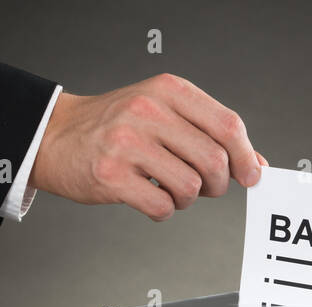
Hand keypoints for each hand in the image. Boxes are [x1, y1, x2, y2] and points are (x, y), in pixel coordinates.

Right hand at [30, 73, 266, 221]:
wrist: (56, 135)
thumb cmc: (116, 127)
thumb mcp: (164, 113)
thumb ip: (208, 133)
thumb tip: (255, 165)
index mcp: (167, 90)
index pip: (227, 125)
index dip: (246, 156)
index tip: (250, 175)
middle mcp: (148, 110)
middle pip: (214, 160)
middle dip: (217, 184)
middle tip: (203, 187)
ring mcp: (127, 143)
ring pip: (191, 187)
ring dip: (188, 199)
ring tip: (169, 189)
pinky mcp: (111, 176)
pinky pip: (162, 206)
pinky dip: (163, 210)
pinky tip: (149, 198)